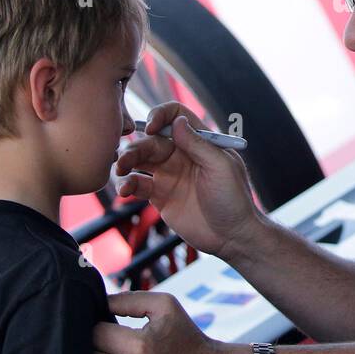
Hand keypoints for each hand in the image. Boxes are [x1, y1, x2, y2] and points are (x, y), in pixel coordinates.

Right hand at [113, 102, 260, 259]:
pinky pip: (138, 184)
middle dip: (137, 145)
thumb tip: (177, 121)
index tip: (151, 128)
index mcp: (199, 142)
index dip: (161, 116)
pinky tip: (125, 191)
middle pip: (152, 140)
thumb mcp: (220, 167)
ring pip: (141, 160)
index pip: (176, 117)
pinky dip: (127, 184)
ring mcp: (169, 175)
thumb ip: (198, 144)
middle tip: (125, 158)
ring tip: (121, 170)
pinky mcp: (159, 196)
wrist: (231, 237)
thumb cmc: (234, 199)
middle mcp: (182, 155)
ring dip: (127, 161)